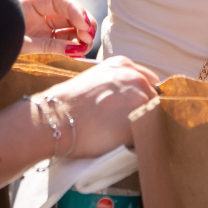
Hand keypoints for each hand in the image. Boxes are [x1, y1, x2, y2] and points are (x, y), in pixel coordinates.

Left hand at [18, 0, 95, 56]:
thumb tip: (75, 50)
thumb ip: (49, 45)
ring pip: (69, 26)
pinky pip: (63, 38)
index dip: (75, 9)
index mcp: (31, 4)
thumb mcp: (23, 44)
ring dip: (80, 35)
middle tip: (89, 37)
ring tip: (85, 47)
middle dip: (82, 22)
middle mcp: (40, 12)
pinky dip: (72, 45)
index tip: (84, 23)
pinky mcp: (44, 37)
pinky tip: (78, 52)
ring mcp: (43, 25)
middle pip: (68, 12)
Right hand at [37, 55, 158, 157]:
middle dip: (142, 112)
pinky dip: (138, 140)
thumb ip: (114, 82)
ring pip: (152, 117)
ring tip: (119, 133)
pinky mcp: (139, 122)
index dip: (139, 98)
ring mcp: (139, 99)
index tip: (132, 108)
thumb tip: (124, 98)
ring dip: (142, 126)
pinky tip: (120, 142)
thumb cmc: (67, 103)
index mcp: (123, 64)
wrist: (55, 119)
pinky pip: (146, 135)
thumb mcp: (94, 78)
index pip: (147, 82)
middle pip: (152, 99)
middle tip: (122, 124)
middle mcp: (135, 78)